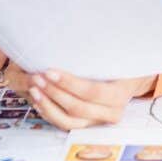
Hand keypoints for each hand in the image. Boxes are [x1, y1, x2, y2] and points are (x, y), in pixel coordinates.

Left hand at [3, 65, 155, 130]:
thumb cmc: (118, 64)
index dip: (69, 83)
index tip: (49, 71)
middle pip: (78, 108)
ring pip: (69, 121)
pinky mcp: (85, 126)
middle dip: (54, 92)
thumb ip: (102, 51)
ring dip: (48, 105)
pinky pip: (64, 125)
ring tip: (34, 89)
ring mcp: (97, 122)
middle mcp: (111, 113)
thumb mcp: (116, 56)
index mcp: (119, 94)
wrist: (128, 83)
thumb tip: (80, 34)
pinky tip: (38, 100)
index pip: (93, 92)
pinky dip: (49, 114)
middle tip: (37, 77)